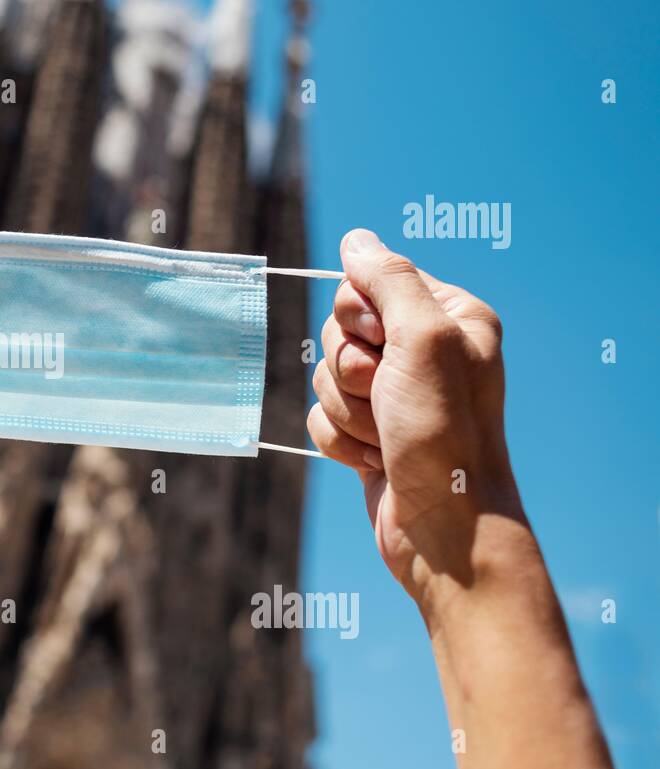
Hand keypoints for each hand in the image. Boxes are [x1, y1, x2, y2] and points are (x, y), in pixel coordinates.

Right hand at [307, 228, 519, 603]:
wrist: (443, 529)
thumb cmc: (444, 434)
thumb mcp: (424, 340)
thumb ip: (389, 280)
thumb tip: (356, 239)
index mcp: (447, 317)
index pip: (366, 284)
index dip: (360, 318)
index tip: (387, 347)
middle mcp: (422, 351)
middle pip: (338, 332)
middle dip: (351, 371)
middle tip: (388, 397)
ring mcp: (393, 394)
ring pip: (324, 376)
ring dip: (346, 411)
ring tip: (386, 436)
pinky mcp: (368, 431)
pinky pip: (320, 416)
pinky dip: (339, 440)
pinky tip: (374, 459)